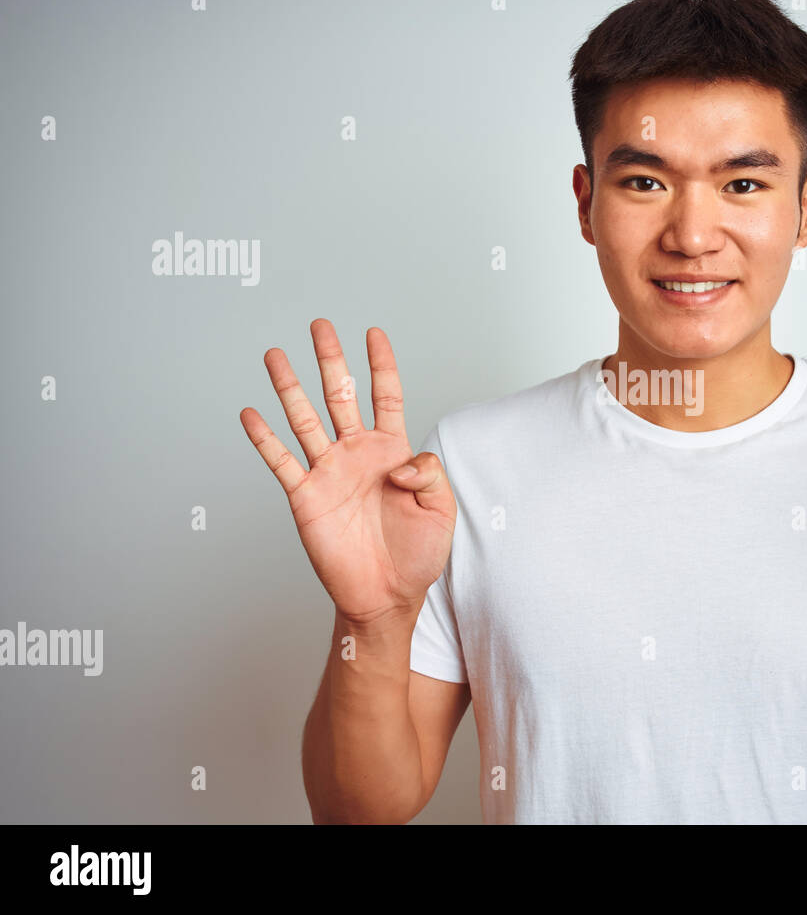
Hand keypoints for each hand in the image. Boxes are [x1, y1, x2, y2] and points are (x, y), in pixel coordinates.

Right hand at [239, 320, 455, 626]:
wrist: (387, 596)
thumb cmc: (418, 555)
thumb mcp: (442, 509)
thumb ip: (430, 474)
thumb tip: (399, 460)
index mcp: (393, 451)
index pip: (387, 396)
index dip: (381, 364)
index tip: (374, 333)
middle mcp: (357, 454)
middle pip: (341, 395)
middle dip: (331, 359)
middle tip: (320, 326)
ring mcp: (328, 472)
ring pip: (305, 419)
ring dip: (290, 387)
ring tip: (275, 354)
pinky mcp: (305, 496)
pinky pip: (281, 461)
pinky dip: (264, 438)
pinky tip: (251, 413)